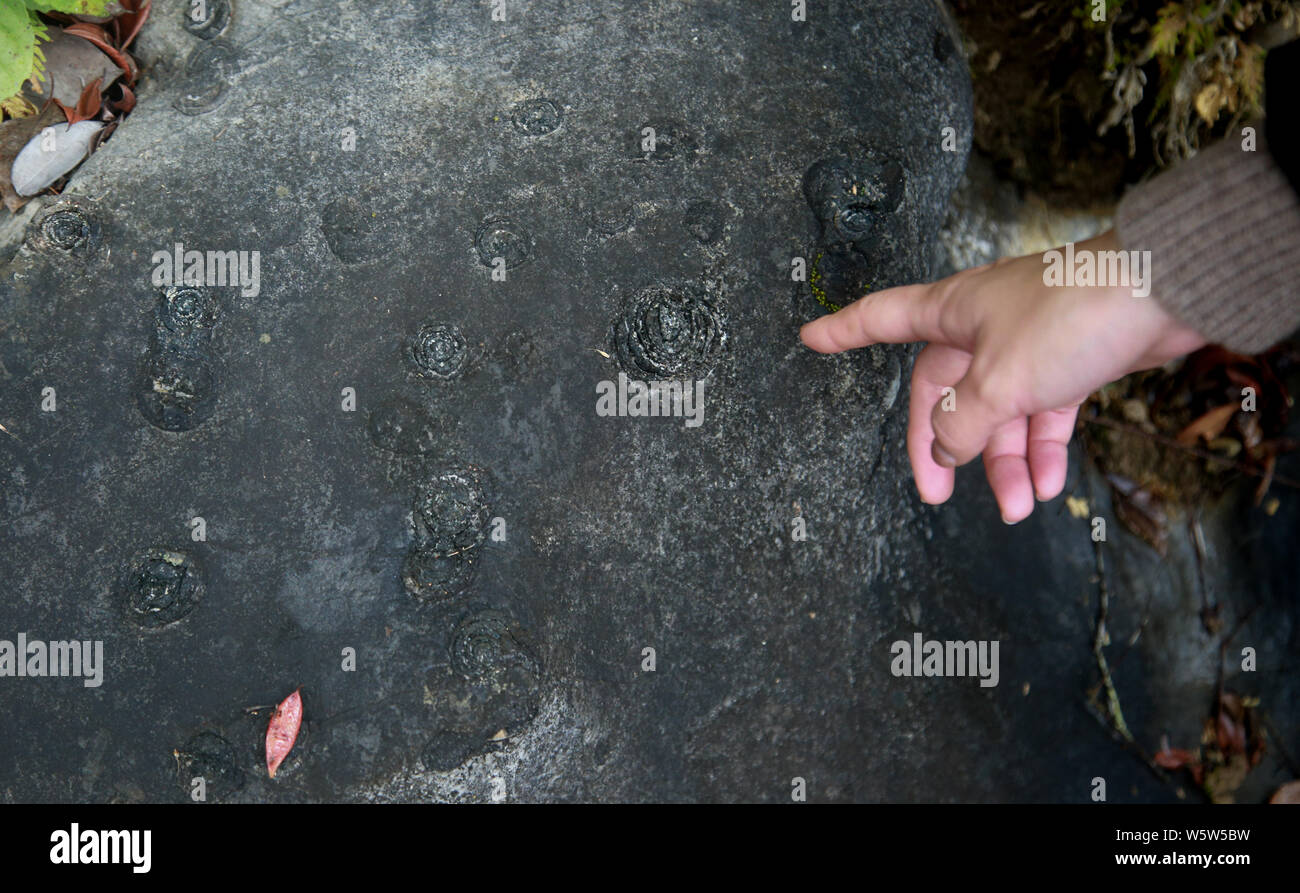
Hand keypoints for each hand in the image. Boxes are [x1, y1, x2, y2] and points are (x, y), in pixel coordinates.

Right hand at [799, 230, 1206, 522]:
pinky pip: (1042, 417)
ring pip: (998, 415)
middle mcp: (983, 328)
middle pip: (944, 394)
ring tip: (1015, 507)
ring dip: (1004, 464)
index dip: (842, 331)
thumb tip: (944, 450)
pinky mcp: (1070, 362)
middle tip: (938, 492)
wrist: (1164, 292)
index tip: (810, 337)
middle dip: (944, 446)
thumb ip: (961, 424)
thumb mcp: (1000, 381)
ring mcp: (1027, 346)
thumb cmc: (1074, 313)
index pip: (879, 319)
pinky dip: (1041, 452)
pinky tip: (1045, 485)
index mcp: (951, 313)